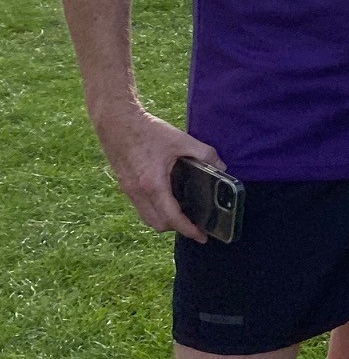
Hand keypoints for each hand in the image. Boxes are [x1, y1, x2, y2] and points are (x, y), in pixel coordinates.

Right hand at [101, 110, 213, 240]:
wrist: (116, 122)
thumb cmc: (148, 130)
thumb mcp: (182, 140)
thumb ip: (205, 154)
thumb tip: (222, 167)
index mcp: (153, 184)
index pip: (171, 217)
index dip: (188, 230)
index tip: (202, 237)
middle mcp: (138, 192)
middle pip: (158, 224)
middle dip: (177, 228)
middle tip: (195, 223)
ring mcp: (128, 190)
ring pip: (147, 217)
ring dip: (164, 220)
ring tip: (183, 213)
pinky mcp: (125, 185)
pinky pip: (141, 207)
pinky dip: (155, 209)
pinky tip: (168, 199)